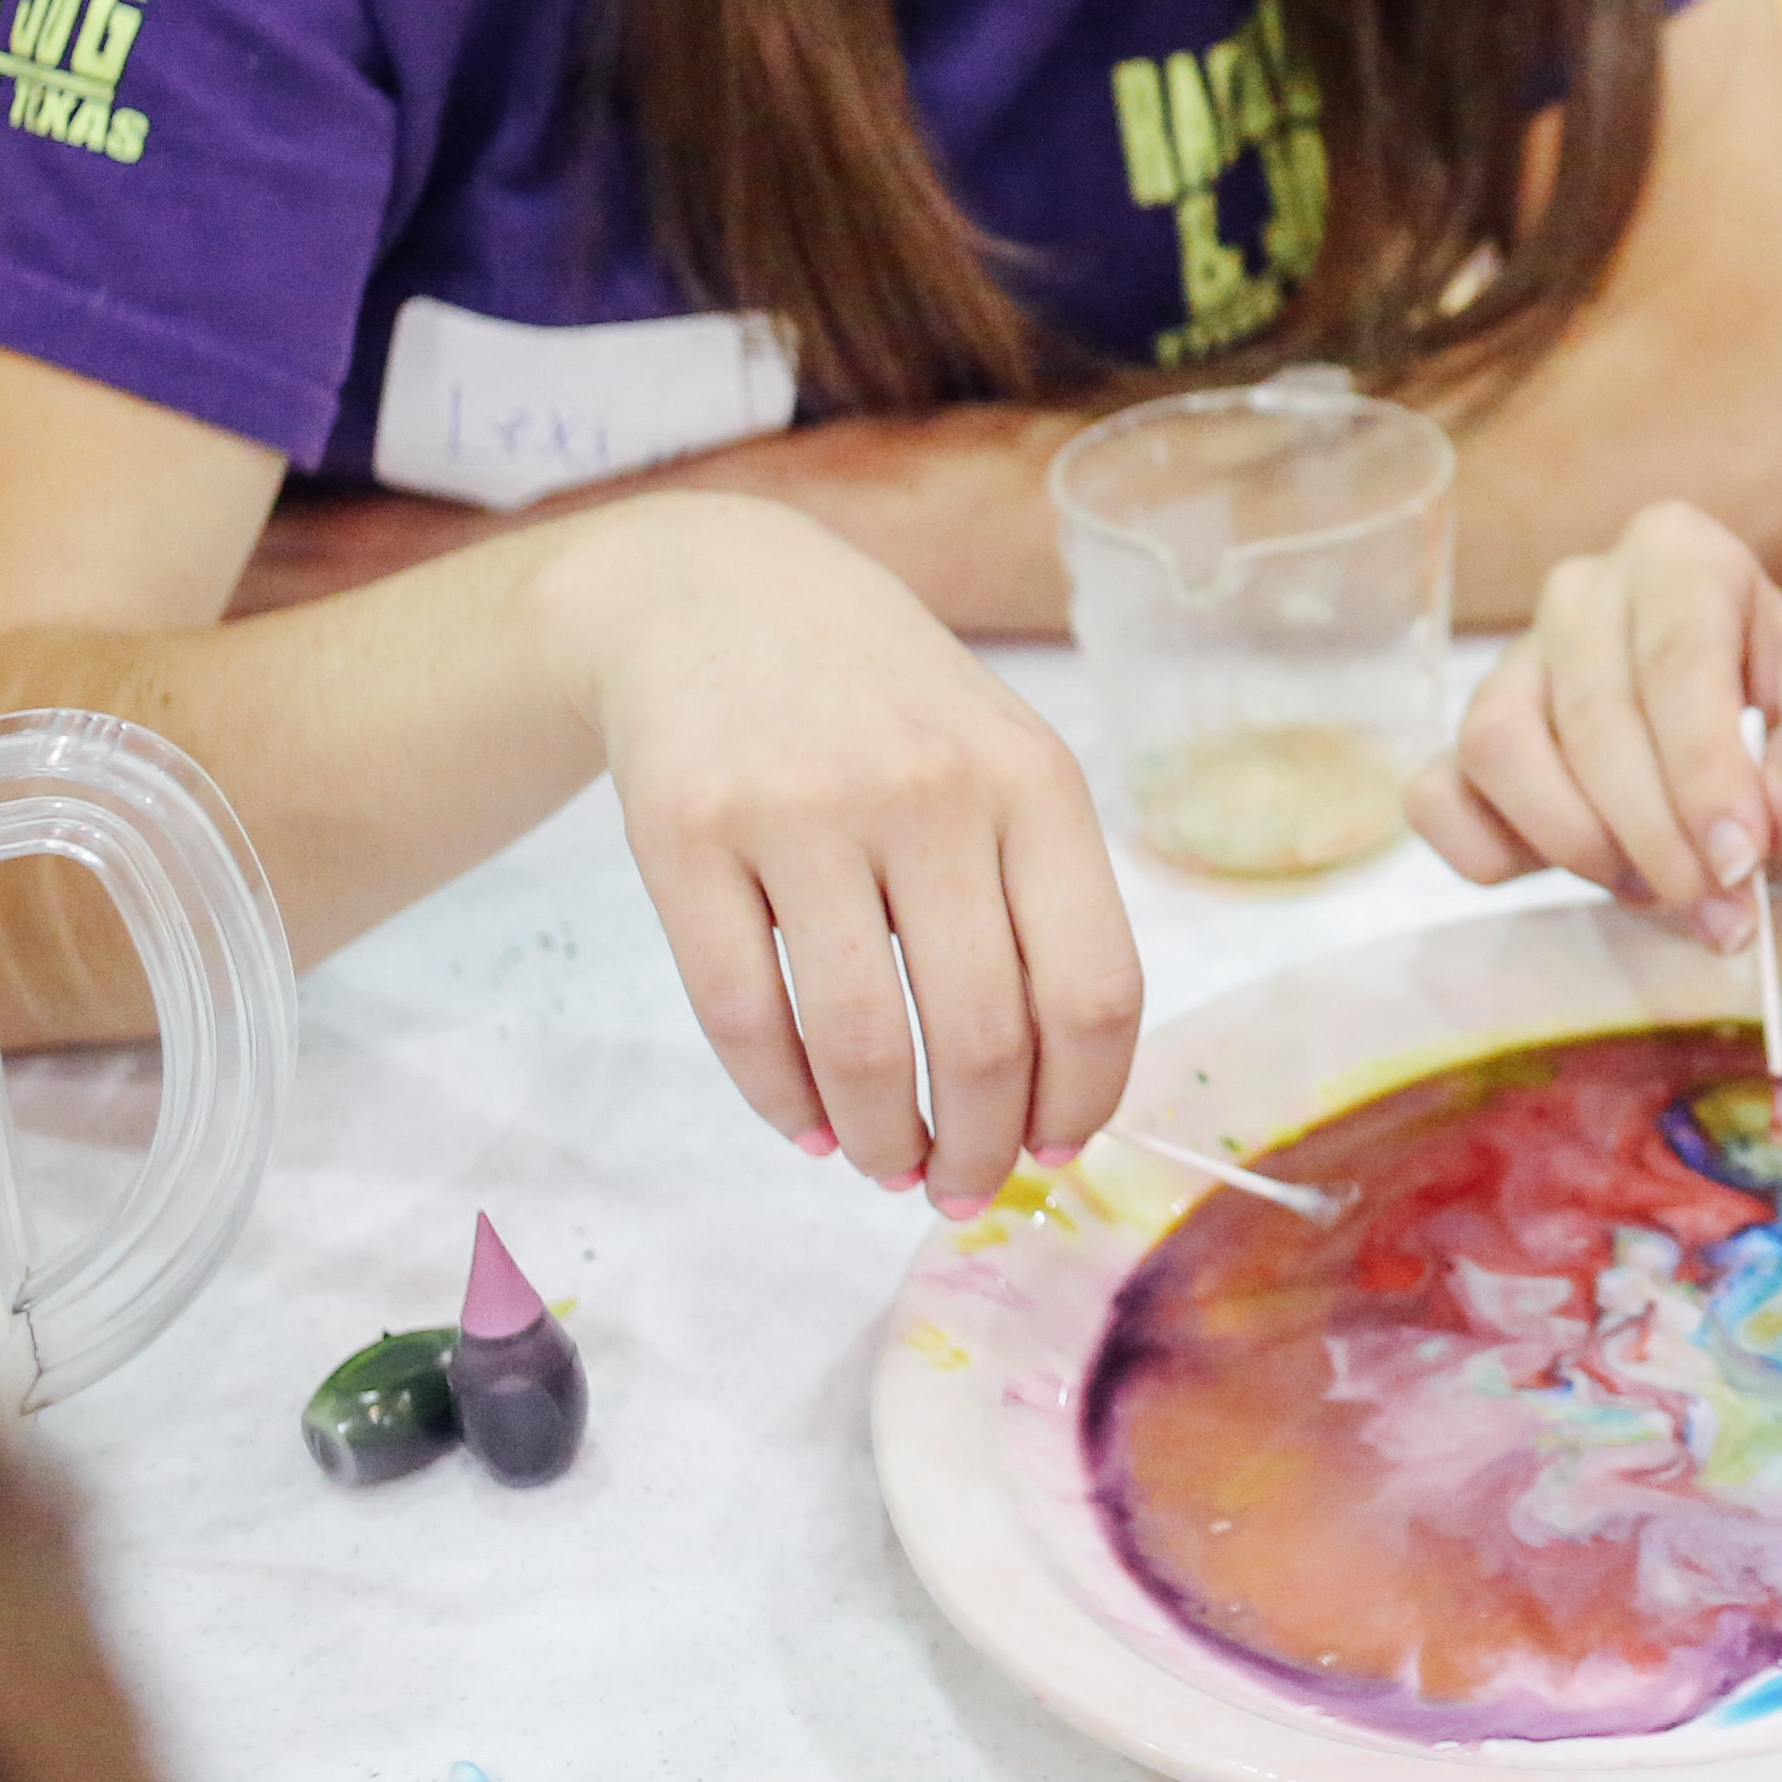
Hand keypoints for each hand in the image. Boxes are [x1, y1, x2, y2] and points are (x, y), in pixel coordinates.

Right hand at [543, 496, 1140, 1211]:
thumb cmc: (886, 703)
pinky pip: (743, 1016)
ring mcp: (802, 810)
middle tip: (960, 1188)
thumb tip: (1050, 1102)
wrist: (715, 593)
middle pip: (982, 1038)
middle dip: (978, 1149)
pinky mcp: (688, 834)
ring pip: (862, 1044)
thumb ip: (1036, 906)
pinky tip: (804, 1121)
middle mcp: (929, 791)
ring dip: (879, 1141)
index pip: (1094, 987)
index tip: (1053, 1152)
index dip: (1081, 1098)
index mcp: (1033, 782)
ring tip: (883, 1163)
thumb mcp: (997, 761)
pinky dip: (780, 1099)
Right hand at [1409, 499, 1781, 943]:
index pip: (1675, 659)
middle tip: (1719, 909)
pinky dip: (1490, 852)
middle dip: (1654, 833)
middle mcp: (1583, 593)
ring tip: (1659, 890)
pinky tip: (1584, 878)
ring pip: (1498, 747)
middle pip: (1590, 717)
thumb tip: (1775, 816)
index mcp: (1681, 555)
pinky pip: (1436, 796)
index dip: (1704, 769)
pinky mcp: (1469, 744)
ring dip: (1575, 843)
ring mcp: (1514, 664)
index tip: (1742, 859)